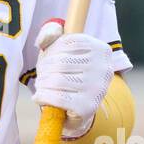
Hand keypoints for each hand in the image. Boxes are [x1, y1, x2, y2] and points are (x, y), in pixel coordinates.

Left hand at [31, 21, 113, 139]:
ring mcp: (97, 89)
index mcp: (102, 50)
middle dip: (44, 68)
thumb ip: (51, 34)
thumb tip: (43, 40)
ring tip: (40, 85)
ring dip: (42, 83)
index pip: (68, 42)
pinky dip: (42, 96)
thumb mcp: (61, 50)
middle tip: (41, 75)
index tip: (48, 58)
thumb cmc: (68, 75)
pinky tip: (39, 97)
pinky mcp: (87, 106)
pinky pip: (57, 98)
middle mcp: (104, 68)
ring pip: (57, 80)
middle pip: (61, 62)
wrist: (79, 110)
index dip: (52, 50)